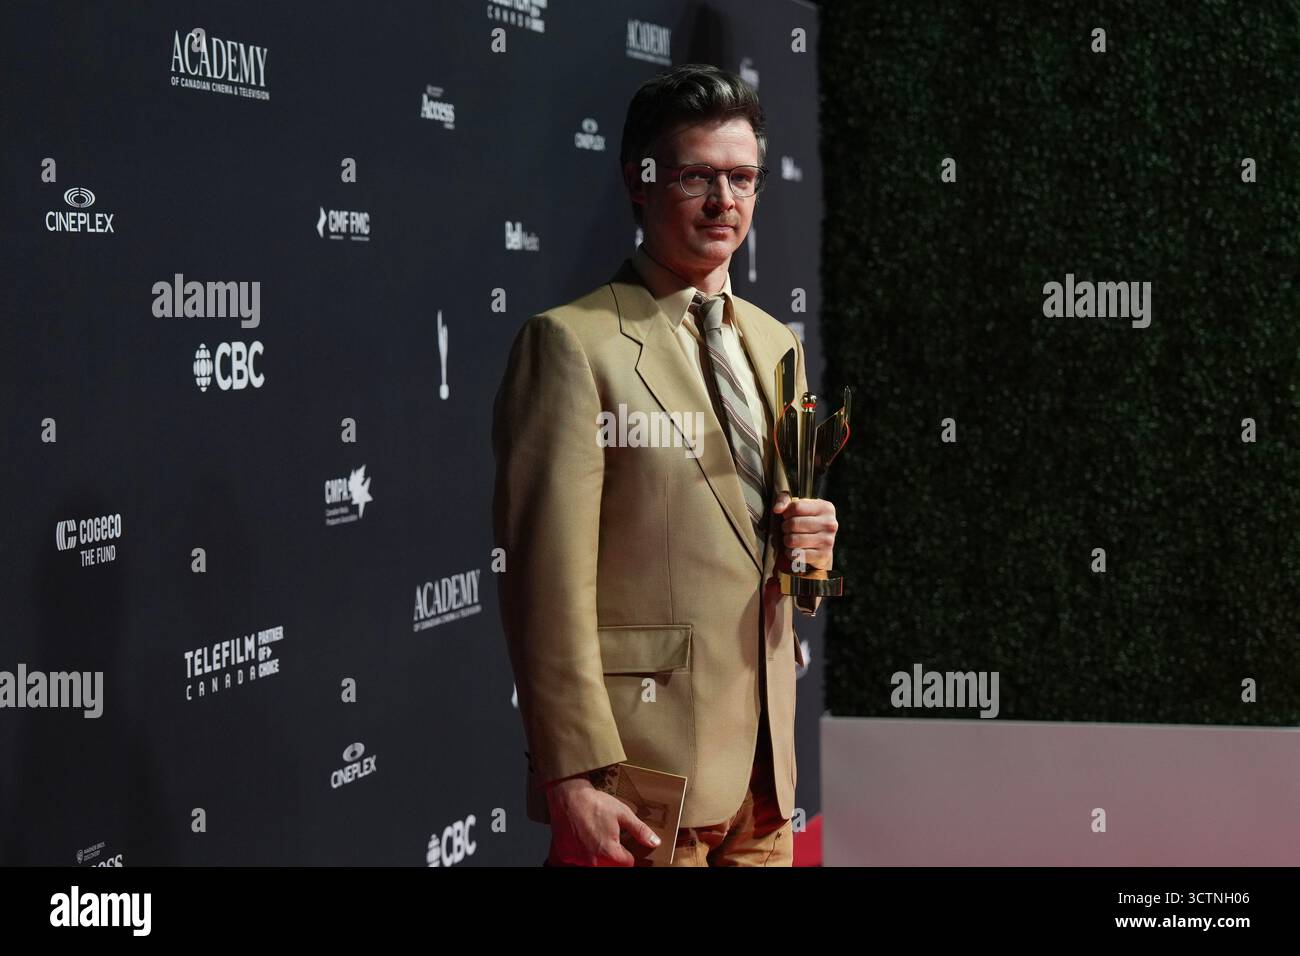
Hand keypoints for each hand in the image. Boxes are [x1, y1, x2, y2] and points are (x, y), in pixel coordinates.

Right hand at [545, 776, 661, 865]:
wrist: (567, 796)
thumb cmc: (594, 803)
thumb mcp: (622, 813)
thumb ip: (639, 830)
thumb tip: (654, 842)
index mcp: (609, 853)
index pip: (627, 864)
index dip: (628, 853)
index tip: (624, 843)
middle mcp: (593, 861)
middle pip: (610, 865)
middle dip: (612, 854)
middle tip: (607, 835)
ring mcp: (578, 860)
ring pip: (594, 863)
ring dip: (596, 854)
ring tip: (593, 833)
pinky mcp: (566, 855)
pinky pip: (578, 859)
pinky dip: (581, 851)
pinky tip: (582, 836)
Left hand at [770, 491, 836, 574]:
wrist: (821, 546)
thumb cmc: (806, 521)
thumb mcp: (798, 506)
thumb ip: (785, 500)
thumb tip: (777, 509)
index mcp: (826, 508)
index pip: (796, 507)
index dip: (787, 512)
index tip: (788, 516)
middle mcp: (830, 524)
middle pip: (794, 523)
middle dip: (785, 527)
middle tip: (788, 529)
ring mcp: (827, 541)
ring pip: (793, 540)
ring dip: (787, 540)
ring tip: (791, 538)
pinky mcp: (822, 556)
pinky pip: (796, 554)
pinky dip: (790, 553)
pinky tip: (794, 549)